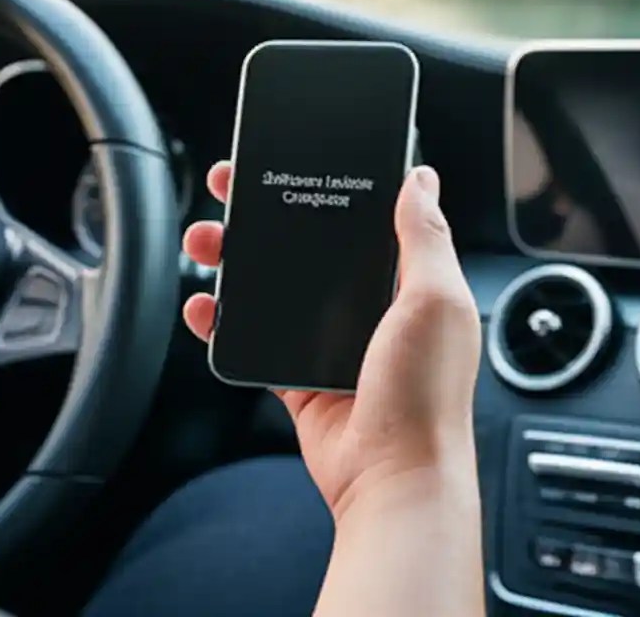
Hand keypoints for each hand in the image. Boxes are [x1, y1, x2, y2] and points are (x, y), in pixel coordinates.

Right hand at [182, 161, 481, 518]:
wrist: (391, 479)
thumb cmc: (425, 397)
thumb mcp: (435, 300)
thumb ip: (425, 236)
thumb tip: (420, 179)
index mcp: (409, 283)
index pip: (365, 218)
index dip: (328, 186)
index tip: (293, 160)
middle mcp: (371, 308)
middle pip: (308, 246)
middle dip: (266, 215)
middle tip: (231, 190)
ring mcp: (332, 342)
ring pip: (274, 286)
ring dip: (235, 259)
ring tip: (204, 240)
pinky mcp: (299, 376)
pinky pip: (253, 338)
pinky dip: (223, 320)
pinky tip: (203, 303)